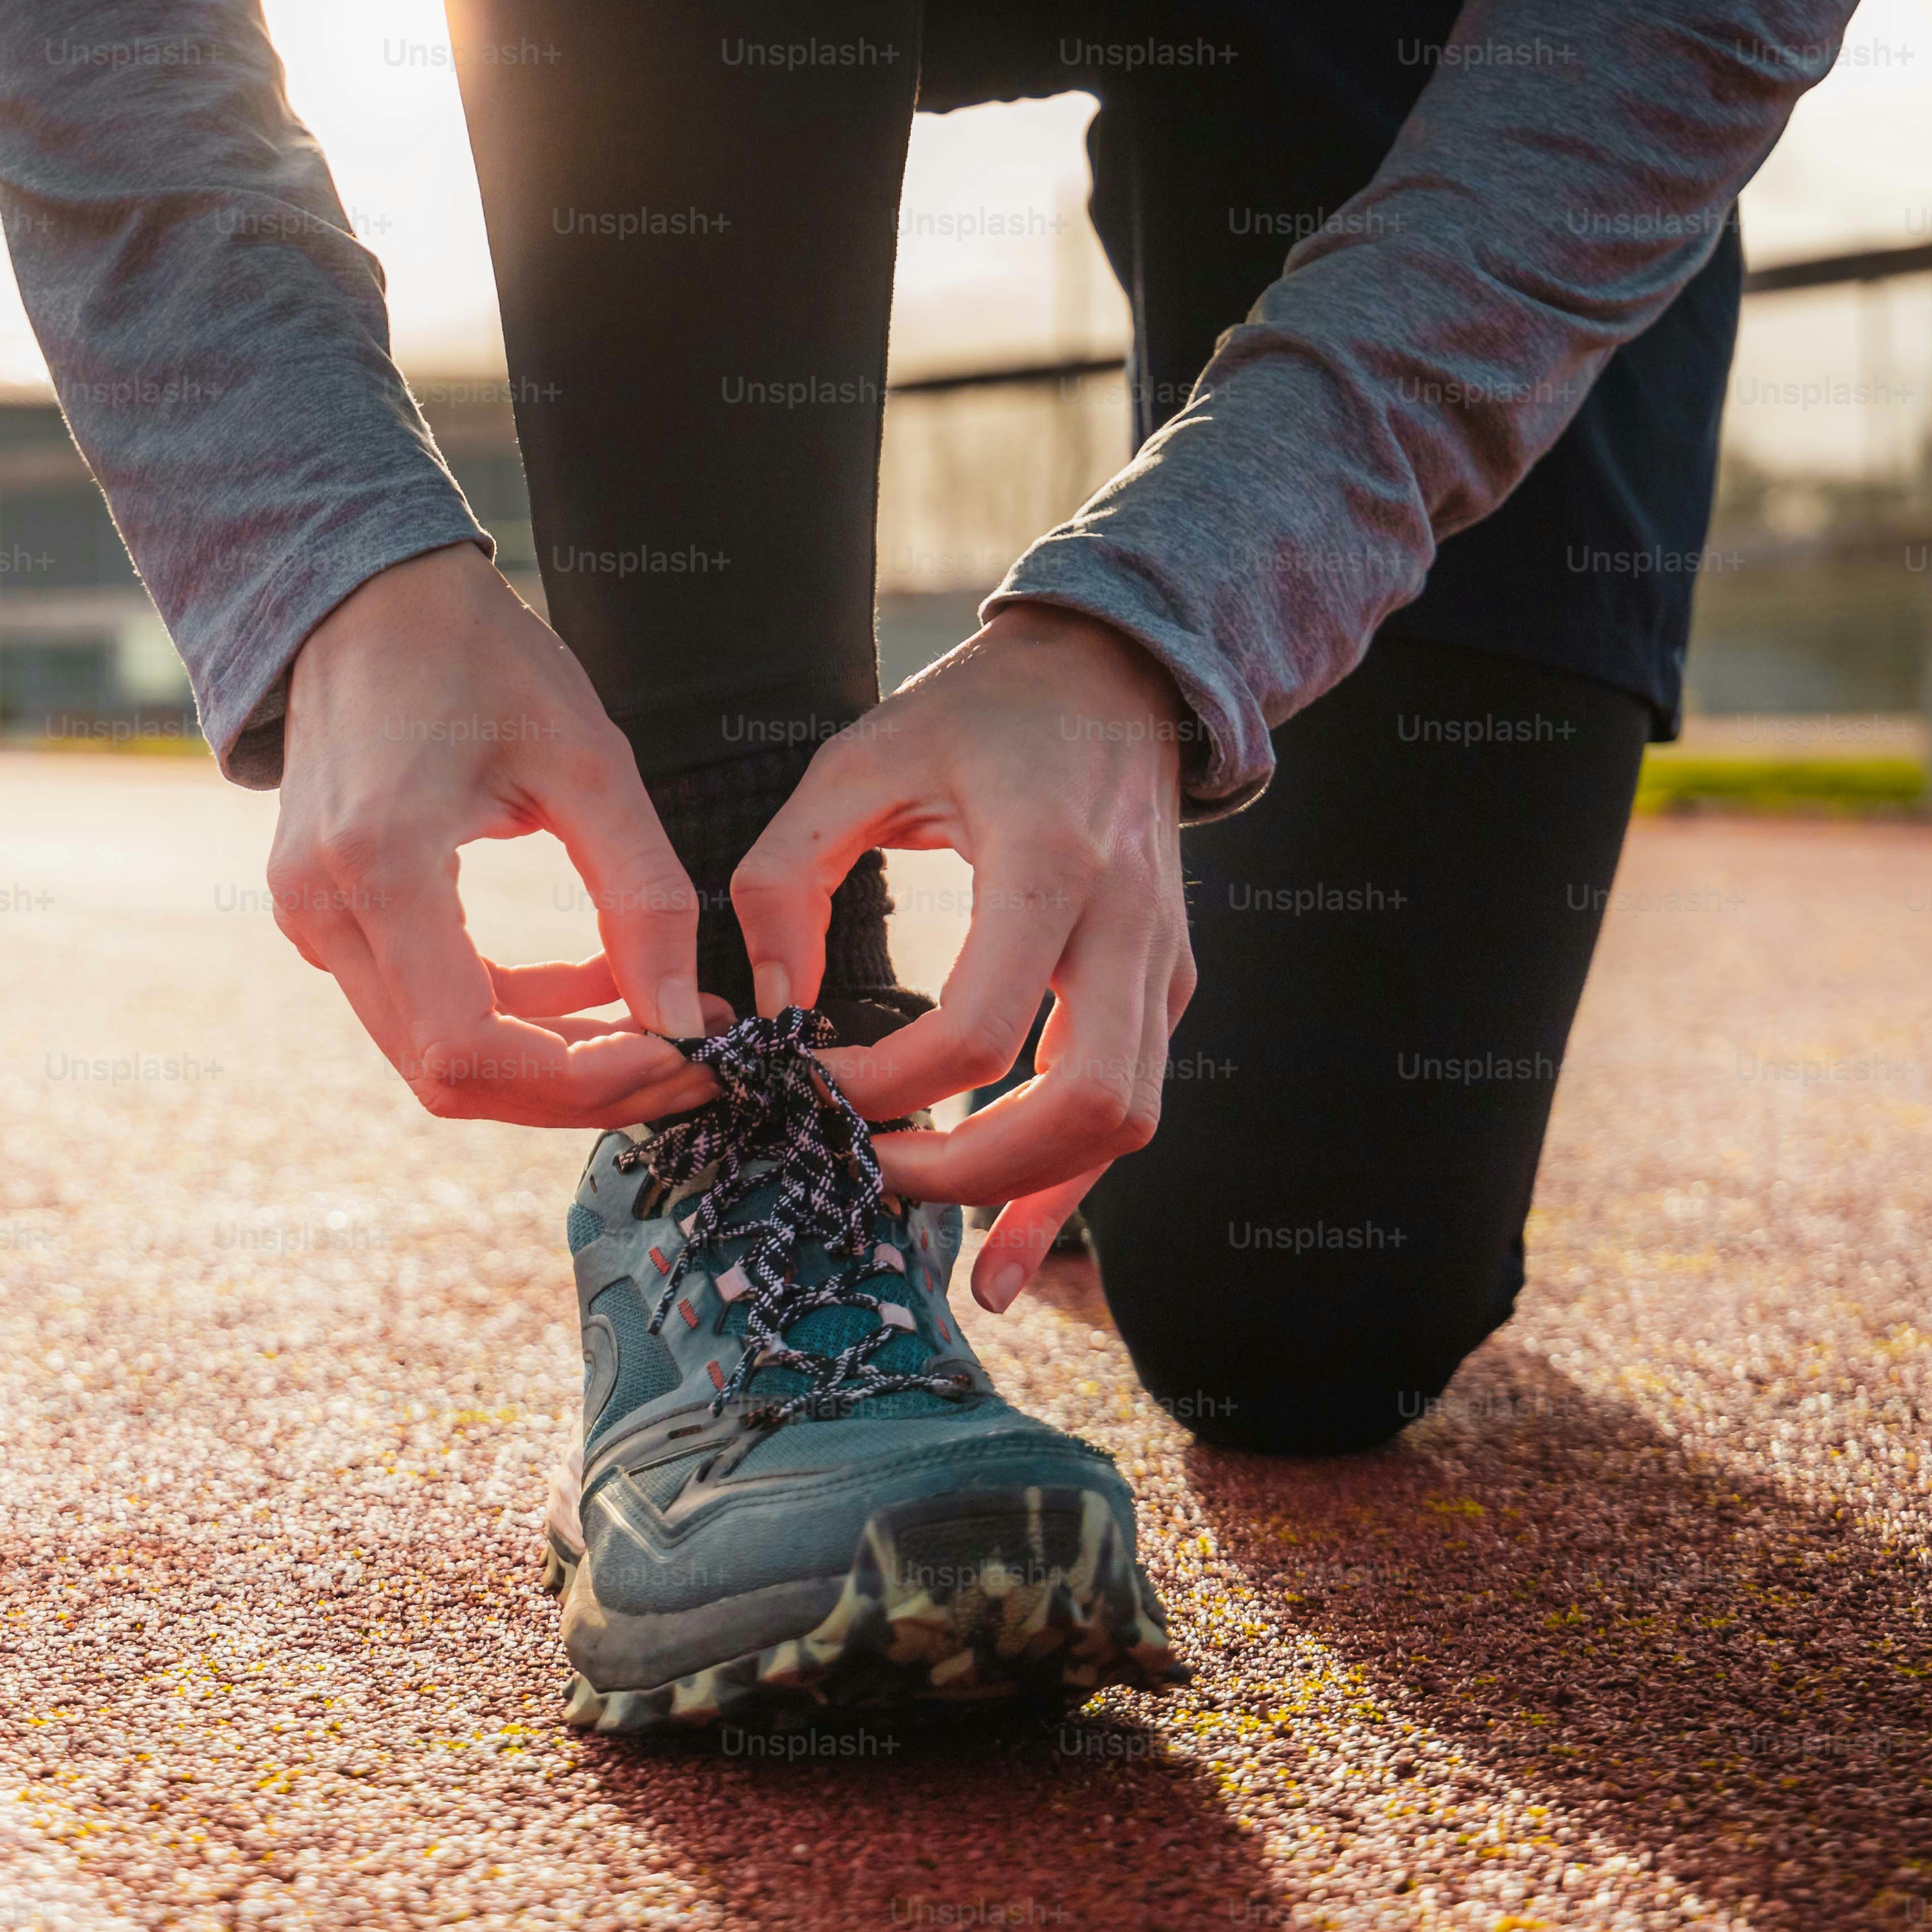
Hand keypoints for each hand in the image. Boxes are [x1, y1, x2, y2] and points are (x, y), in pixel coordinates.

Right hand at [271, 544, 720, 1125]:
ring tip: (659, 1018)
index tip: (681, 1055)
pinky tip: (597, 978)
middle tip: (690, 1058)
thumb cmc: (478, 655)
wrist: (367, 600)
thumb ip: (641, 896)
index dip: (582, 1081)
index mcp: (379, 866)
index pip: (470, 1049)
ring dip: (555, 1059)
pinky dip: (517, 1016)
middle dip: (580, 1086)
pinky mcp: (326, 920)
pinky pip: (426, 1011)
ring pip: (439, 1057)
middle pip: (451, 1075)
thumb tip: (679, 1020)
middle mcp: (323, 911)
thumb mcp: (587, 759)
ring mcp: (311, 922)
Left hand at [729, 604, 1196, 1308]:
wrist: (1113, 672)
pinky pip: (1128, 1114)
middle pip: (1082, 1107)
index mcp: (1049, 861)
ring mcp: (1164, 962)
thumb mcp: (856, 761)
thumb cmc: (974, 713)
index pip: (976, 1029)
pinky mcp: (1169, 987)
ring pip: (1122, 1126)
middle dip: (968, 1171)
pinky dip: (1063, 1192)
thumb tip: (762, 1011)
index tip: (804, 1083)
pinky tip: (1000, 1259)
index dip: (882, 1086)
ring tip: (922, 1223)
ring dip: (1021, 1193)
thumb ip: (784, 881)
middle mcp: (1128, 923)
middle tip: (862, 1171)